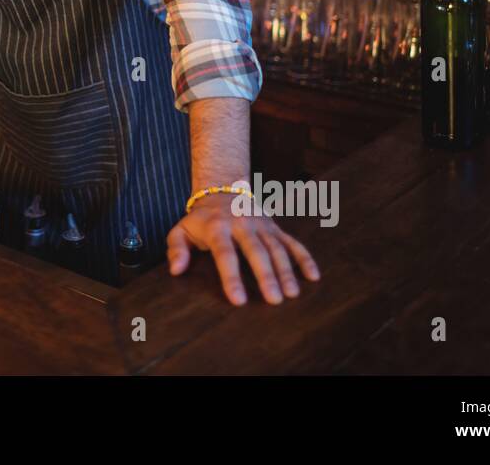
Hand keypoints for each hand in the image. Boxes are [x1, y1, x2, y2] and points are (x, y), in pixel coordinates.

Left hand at [166, 193, 319, 305]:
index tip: (239, 300)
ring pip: (276, 248)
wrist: (222, 189)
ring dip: (286, 271)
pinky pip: (292, 242)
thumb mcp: (181, 230)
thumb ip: (176, 249)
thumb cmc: (200, 219)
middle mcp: (242, 223)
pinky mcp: (275, 227)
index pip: (225, 254)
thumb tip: (176, 270)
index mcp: (217, 227)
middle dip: (266, 276)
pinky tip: (313, 276)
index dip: (232, 277)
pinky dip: (304, 257)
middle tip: (274, 300)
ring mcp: (261, 224)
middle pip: (256, 251)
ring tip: (292, 294)